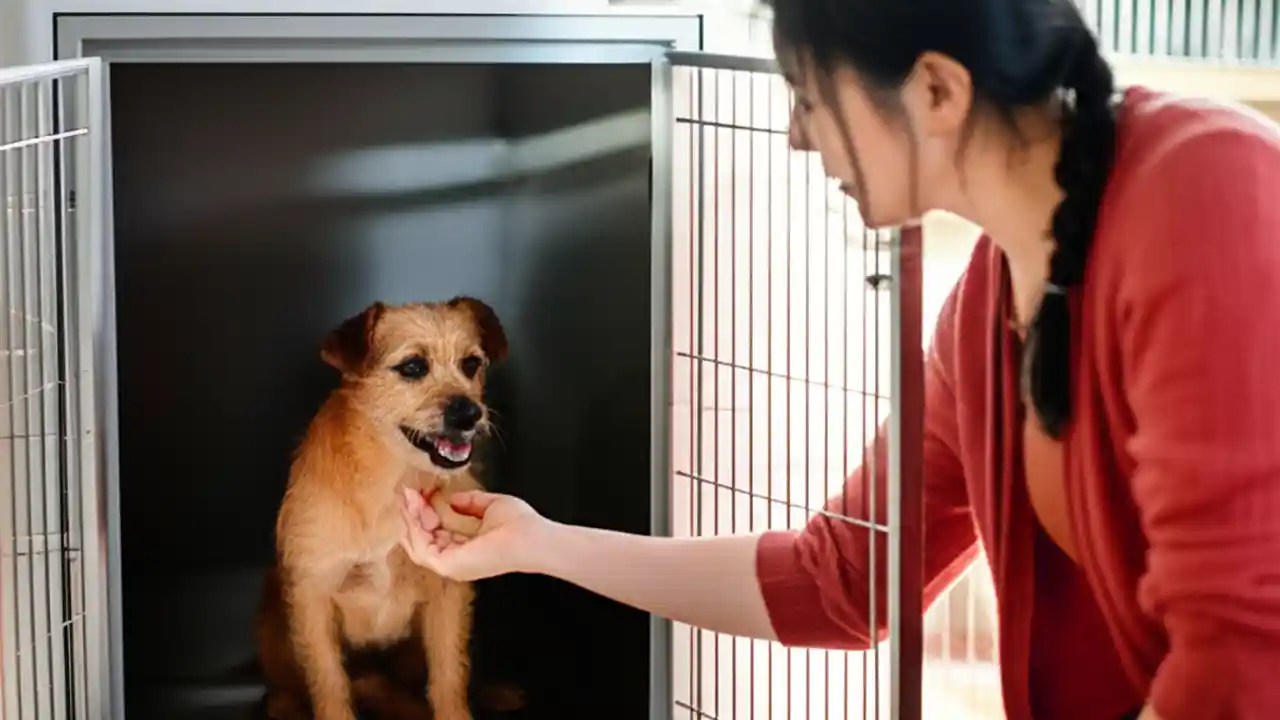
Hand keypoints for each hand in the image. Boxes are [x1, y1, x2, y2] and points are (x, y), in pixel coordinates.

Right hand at [399, 487, 547, 580]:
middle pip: (423, 539)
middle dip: (413, 515)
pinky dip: (414, 528)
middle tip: (405, 495)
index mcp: (467, 549)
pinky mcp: (448, 565)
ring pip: (418, 543)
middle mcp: (457, 560)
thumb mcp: (491, 506)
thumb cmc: (521, 526)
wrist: (531, 537)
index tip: (418, 495)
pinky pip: (421, 547)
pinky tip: (414, 509)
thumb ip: (471, 503)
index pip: (437, 533)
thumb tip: (453, 499)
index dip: (426, 513)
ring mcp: (451, 565)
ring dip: (410, 519)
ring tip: (407, 498)